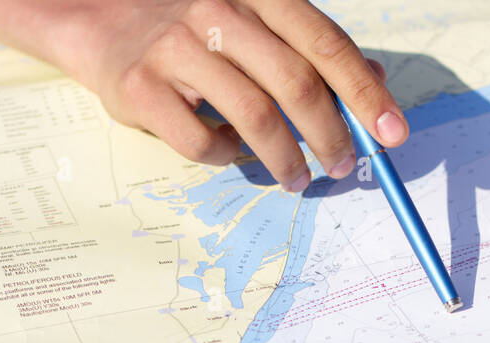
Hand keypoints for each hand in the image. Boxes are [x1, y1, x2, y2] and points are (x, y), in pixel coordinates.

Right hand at [0, 0, 407, 190]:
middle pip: (293, 85)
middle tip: (342, 169)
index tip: (392, 134)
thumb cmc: (192, 22)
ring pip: (251, 119)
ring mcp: (175, 48)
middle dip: (329, 137)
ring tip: (296, 179)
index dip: (364, 92)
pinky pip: (200, 141)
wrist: (96, 13)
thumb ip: (311, 48)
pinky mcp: (140, 88)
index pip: (324, 42)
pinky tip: (232, 154)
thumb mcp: (255, 18)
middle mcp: (217, 10)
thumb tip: (374, 87)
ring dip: (284, 159)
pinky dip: (226, 158)